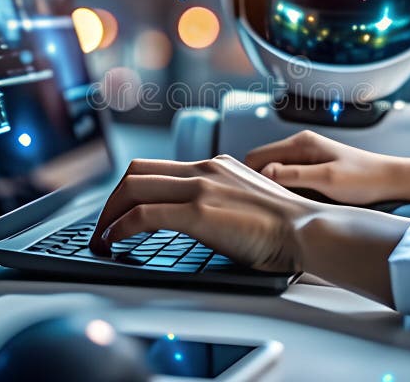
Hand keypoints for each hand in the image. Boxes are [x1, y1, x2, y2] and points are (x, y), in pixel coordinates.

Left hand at [88, 154, 320, 271]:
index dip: (129, 189)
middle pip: (137, 172)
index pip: (157, 168)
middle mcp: (204, 169)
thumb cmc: (285, 225)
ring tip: (102, 238)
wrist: (307, 229)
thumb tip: (199, 218)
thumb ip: (220, 199)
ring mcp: (200, 187)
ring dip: (109, 214)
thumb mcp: (246, 200)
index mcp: (215, 166)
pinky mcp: (199, 211)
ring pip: (133, 188)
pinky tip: (115, 242)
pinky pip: (143, 214)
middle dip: (111, 200)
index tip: (119, 211)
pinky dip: (120, 228)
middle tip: (103, 225)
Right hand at [245, 130, 409, 210]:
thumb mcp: (326, 180)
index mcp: (300, 143)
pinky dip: (285, 190)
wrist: (391, 181)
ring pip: (273, 172)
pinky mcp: (312, 168)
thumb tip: (263, 174)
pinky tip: (293, 204)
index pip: (255, 157)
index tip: (252, 199)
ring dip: (272, 188)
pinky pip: (286, 177)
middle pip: (261, 164)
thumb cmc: (364, 180)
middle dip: (258, 183)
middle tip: (264, 206)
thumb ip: (293, 175)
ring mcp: (305, 156)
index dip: (249, 178)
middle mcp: (300, 146)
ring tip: (279, 206)